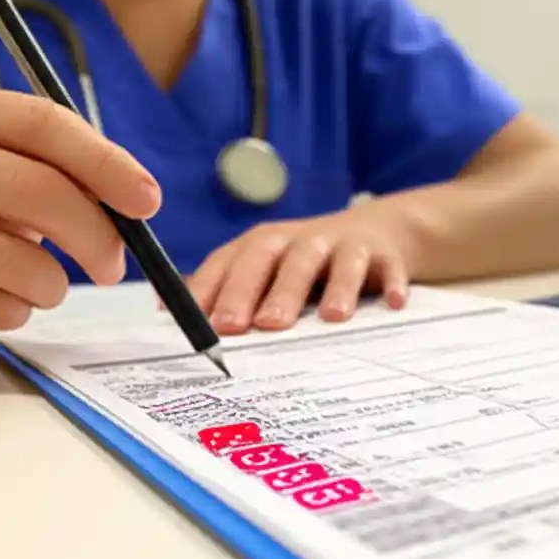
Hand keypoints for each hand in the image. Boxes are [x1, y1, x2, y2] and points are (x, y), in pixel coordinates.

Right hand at [0, 87, 158, 344]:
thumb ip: (45, 171)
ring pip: (21, 261)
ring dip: (51, 285)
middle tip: (113, 266)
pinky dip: (14, 311)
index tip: (150, 202)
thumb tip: (134, 201)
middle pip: (39, 191)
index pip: (40, 123)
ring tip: (36, 284)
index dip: (106, 163)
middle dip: (97, 236)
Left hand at [187, 209, 413, 334]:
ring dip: (335, 287)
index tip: (202, 324)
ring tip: (331, 317)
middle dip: (270, 290)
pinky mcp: (383, 255)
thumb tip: (165, 311)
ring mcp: (343, 246)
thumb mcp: (265, 269)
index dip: (216, 290)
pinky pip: (388, 269)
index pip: (232, 263)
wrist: (375, 233)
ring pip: (336, 261)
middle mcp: (300, 241)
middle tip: (259, 326)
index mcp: (263, 246)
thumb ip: (224, 288)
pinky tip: (393, 304)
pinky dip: (392, 285)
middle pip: (280, 260)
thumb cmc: (305, 262)